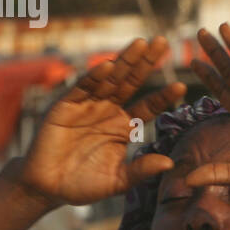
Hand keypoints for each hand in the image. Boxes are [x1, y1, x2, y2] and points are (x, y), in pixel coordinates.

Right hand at [18, 37, 184, 205]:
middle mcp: (109, 110)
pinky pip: (83, 87)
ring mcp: (88, 105)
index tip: (181, 86)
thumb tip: (170, 163)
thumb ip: (140, 170)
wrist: (47, 188)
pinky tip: (109, 64)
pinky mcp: (66, 105)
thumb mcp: (117, 180)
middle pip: (132, 82)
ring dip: (125, 60)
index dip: (164, 96)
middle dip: (147, 62)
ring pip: (110, 78)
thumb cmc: (83, 185)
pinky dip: (94, 75)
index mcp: (124, 126)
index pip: (149, 106)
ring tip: (141, 43)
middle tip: (163, 42)